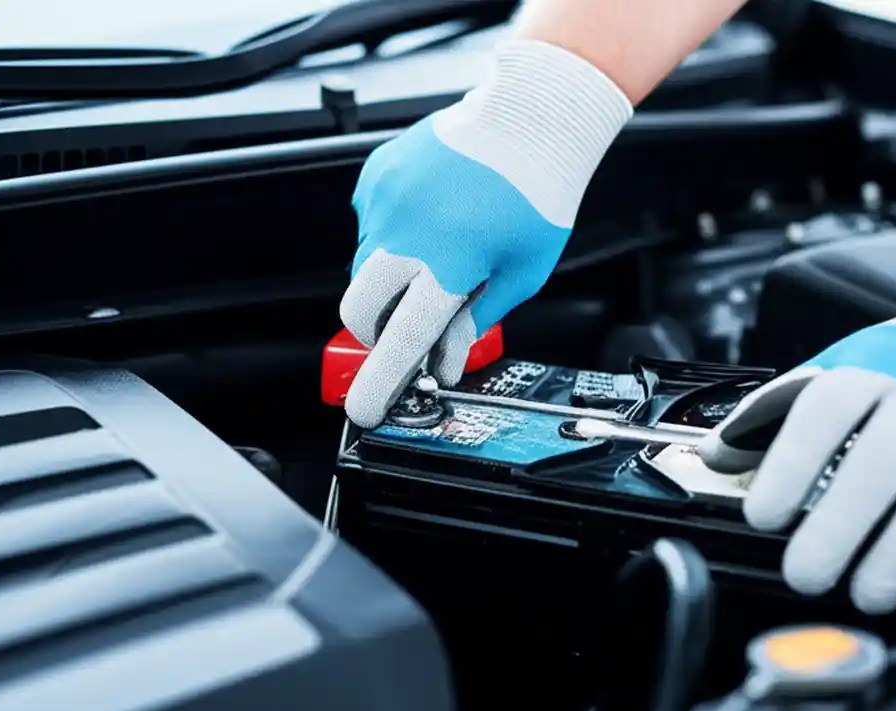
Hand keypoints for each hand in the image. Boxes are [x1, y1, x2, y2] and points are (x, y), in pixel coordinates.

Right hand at [339, 40, 630, 427]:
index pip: (401, 339)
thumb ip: (478, 318)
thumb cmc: (537, 192)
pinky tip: (435, 218)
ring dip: (392, 280)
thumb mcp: (521, 270)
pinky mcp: (377, 174)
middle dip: (375, 331)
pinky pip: (372, 222)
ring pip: (366, 265)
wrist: (530, 116)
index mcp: (447, 265)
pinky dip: (394, 235)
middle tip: (409, 327)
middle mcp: (405, 233)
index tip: (364, 409)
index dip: (380, 381)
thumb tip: (446, 357)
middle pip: (357, 309)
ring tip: (443, 253)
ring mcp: (384, 201)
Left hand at [700, 232, 895, 612]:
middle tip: (806, 574)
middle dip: (844, 520)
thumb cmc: (887, 383)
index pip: (829, 405)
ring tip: (870, 592)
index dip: (794, 460)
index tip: (764, 515)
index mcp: (867, 370)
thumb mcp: (824, 382)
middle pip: (888, 452)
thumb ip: (769, 420)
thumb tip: (713, 455)